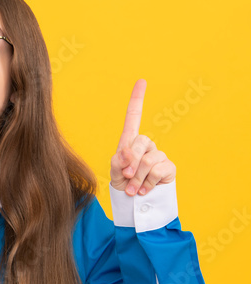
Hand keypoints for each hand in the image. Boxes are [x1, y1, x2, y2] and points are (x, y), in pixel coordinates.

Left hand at [110, 79, 176, 195]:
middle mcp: (146, 145)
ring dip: (137, 177)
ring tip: (133, 188)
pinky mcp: (168, 167)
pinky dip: (147, 183)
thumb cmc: (123, 185)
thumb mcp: (115, 172)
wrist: (136, 203)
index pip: (133, 116)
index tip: (142, 80)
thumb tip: (128, 154)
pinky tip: (145, 190)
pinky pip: (157, 171)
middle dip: (130, 162)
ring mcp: (159, 155)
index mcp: (130, 141)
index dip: (137, 99)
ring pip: (148, 160)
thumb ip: (118, 161)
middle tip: (125, 178)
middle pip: (140, 142)